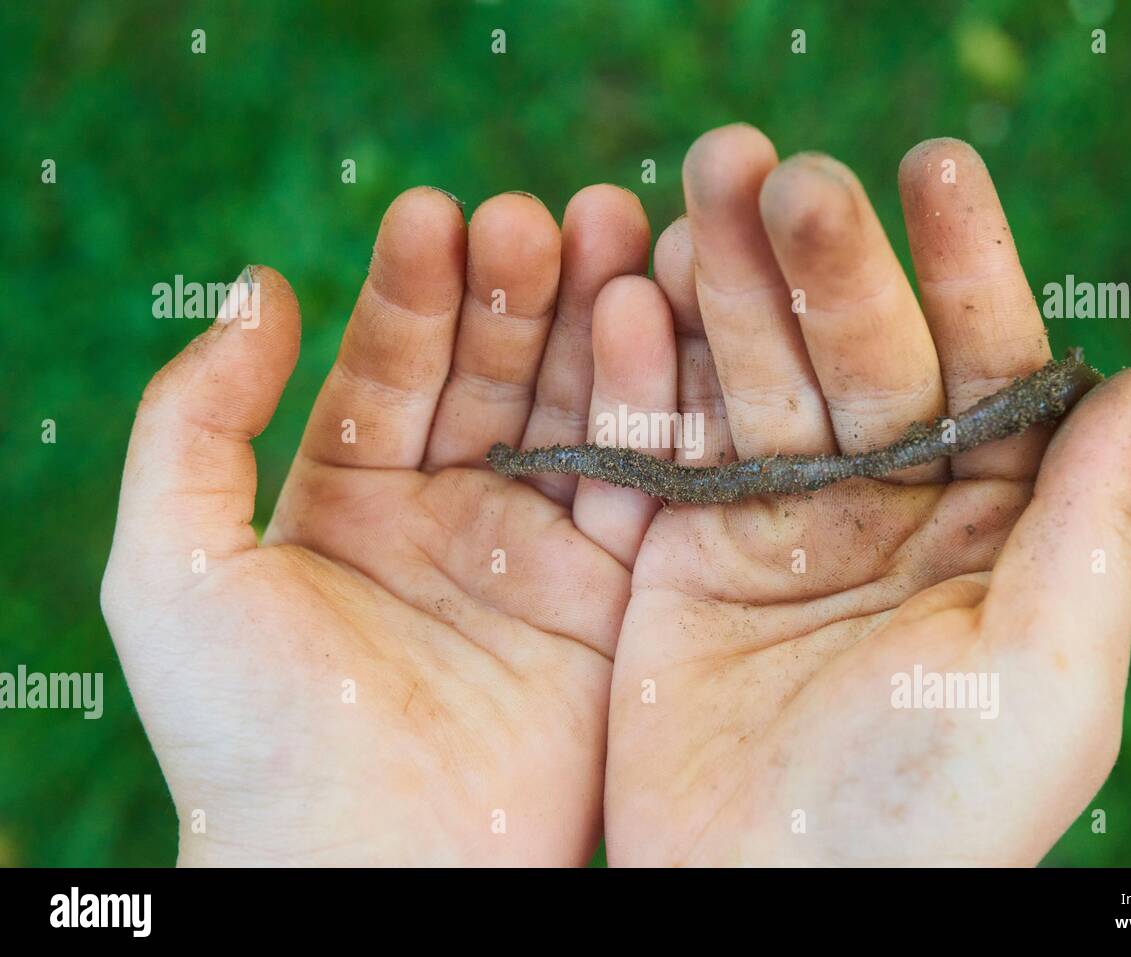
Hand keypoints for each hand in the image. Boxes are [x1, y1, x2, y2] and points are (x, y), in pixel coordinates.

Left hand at [102, 185, 662, 864]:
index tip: (437, 212)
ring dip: (590, 322)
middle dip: (517, 289)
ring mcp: (538, 555)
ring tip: (606, 230)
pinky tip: (646, 324)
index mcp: (352, 499)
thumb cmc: (246, 730)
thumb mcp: (171, 564)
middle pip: (495, 374)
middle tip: (542, 211)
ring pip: (574, 411)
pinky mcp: (612, 600)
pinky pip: (637, 486)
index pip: (394, 365)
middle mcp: (453, 516)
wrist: (362, 873)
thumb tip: (258, 287)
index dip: (413, 289)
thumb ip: (194, 421)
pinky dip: (647, 407)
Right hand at [604, 125, 1130, 865]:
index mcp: (986, 524)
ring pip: (755, 375)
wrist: (770, 908)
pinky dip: (645, 369)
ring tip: (703, 178)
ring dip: (728, 280)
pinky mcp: (679, 550)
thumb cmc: (936, 815)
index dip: (965, 265)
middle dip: (824, 259)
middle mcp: (884, 505)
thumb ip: (1093, 524)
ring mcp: (775, 521)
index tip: (934, 165)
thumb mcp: (1046, 673)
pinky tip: (632, 286)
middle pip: (857, 353)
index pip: (985, 364)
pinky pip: (663, 442)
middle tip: (782, 166)